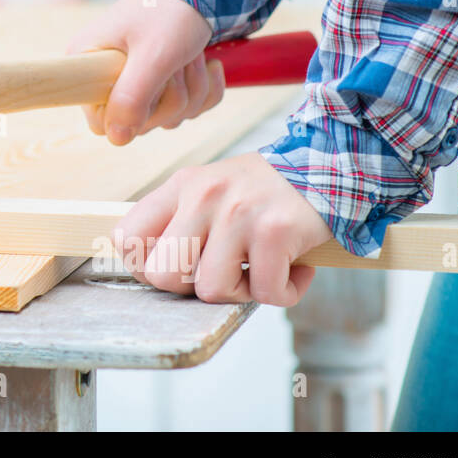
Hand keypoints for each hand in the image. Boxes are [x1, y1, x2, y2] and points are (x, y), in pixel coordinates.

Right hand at [68, 0, 222, 145]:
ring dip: (192, 90)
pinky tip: (209, 64)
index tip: (150, 86)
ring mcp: (136, 80)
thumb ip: (132, 97)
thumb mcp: (153, 55)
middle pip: (139, 122)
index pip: (99, 120)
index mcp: (87, 64)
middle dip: (172, 98)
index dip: (131, 114)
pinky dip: (205, 89)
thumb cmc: (172, 12)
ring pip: (167, 116)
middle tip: (178, 63)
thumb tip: (115, 138)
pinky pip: (187, 107)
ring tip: (192, 56)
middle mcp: (106, 76)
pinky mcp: (162, 81)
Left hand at [112, 153, 333, 305]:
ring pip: (211, 289)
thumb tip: (149, 268)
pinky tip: (295, 269)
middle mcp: (202, 196)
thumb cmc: (265, 190)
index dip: (144, 266)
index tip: (177, 268)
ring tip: (259, 270)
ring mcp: (237, 213)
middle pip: (161, 274)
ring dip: (241, 293)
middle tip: (222, 273)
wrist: (331, 164)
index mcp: (181, 187)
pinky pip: (264, 293)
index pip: (126, 238)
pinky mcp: (273, 231)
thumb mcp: (211, 188)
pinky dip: (284, 291)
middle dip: (191, 287)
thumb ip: (178, 220)